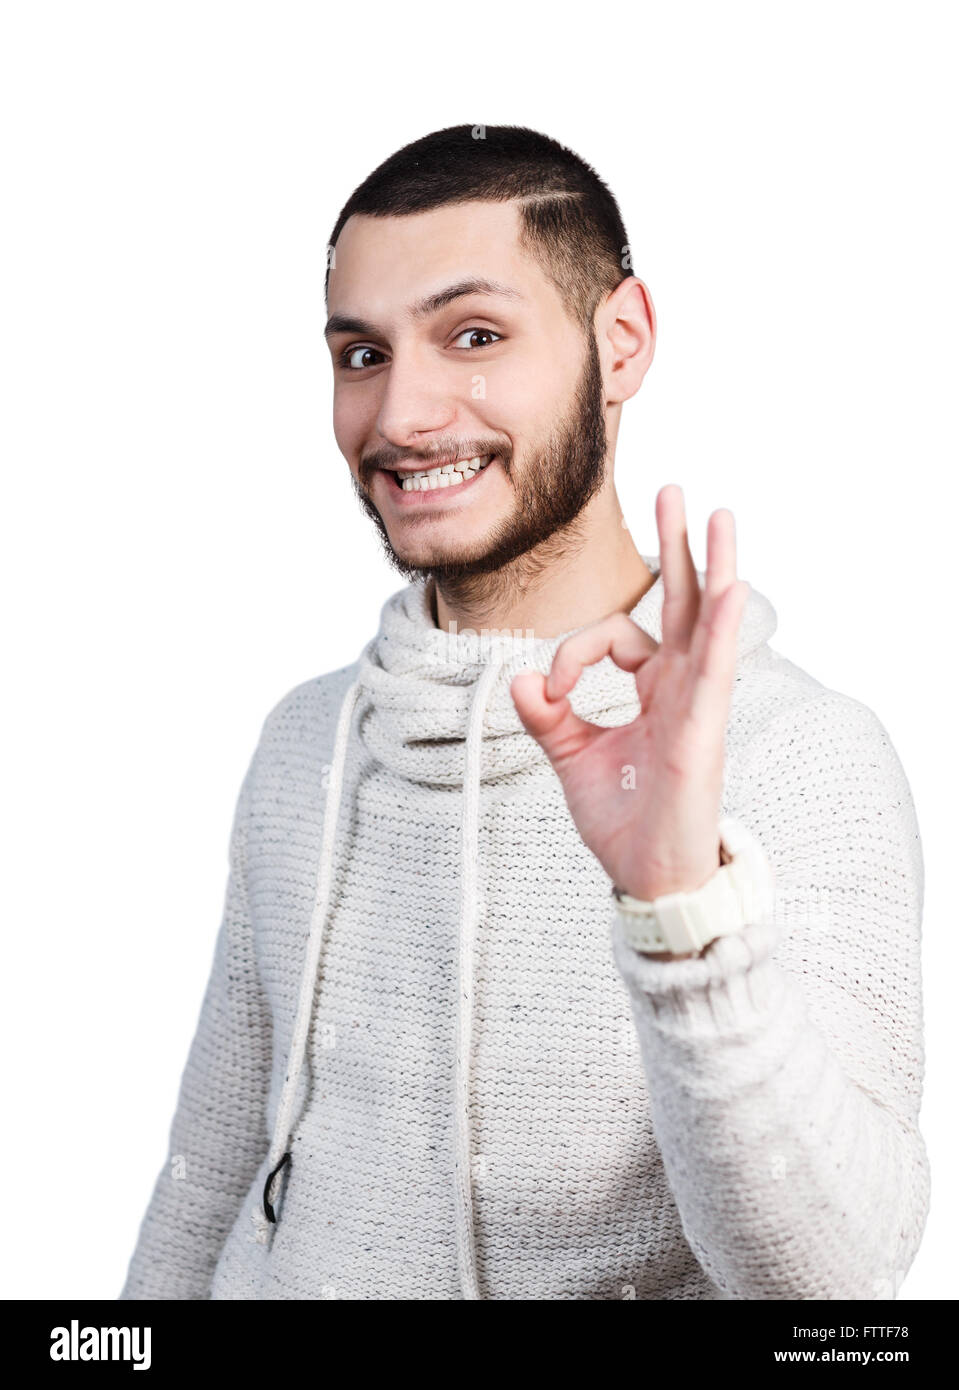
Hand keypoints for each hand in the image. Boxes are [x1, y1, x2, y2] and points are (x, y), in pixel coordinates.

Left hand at [510, 484, 747, 930]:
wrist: (646, 876)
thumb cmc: (621, 818)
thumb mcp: (571, 757)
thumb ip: (547, 716)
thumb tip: (522, 680)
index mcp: (653, 690)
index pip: (613, 638)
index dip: (572, 653)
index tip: (547, 691)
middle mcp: (680, 688)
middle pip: (682, 603)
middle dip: (678, 547)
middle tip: (677, 491)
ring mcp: (696, 706)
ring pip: (708, 622)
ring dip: (712, 565)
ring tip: (718, 513)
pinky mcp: (702, 730)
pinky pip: (713, 669)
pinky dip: (720, 627)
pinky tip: (729, 585)